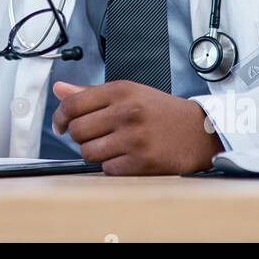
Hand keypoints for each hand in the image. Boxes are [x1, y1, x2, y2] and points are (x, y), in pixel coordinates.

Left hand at [51, 80, 223, 174]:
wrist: (199, 132)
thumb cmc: (160, 112)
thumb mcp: (128, 93)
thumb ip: (90, 93)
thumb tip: (59, 89)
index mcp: (121, 91)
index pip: (73, 104)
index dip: (60, 118)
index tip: (61, 125)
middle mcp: (127, 112)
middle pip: (77, 131)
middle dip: (81, 137)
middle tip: (96, 136)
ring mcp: (134, 138)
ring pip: (88, 153)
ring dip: (95, 153)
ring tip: (113, 147)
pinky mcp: (142, 162)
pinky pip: (107, 170)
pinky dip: (112, 167)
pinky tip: (127, 158)